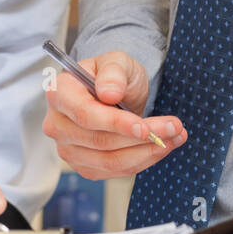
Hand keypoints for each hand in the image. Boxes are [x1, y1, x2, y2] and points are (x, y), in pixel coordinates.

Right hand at [43, 50, 186, 179]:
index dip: (115, 123)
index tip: (144, 127)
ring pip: (110, 161)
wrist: (115, 93)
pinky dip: (141, 161)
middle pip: (100, 141)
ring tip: (175, 137)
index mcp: (59, 93)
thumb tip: (108, 93)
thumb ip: (113, 72)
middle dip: (142, 138)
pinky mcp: (84, 165)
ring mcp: (68, 148)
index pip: (85, 114)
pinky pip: (114, 171)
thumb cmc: (113, 75)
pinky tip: (160, 148)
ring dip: (147, 152)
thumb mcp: (117, 62)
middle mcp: (57, 124)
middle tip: (175, 128)